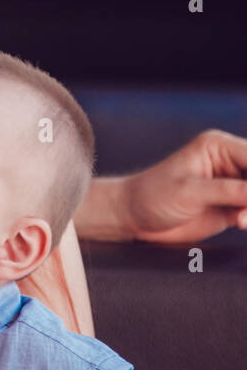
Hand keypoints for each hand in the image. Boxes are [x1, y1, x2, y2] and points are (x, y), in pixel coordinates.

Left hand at [123, 130, 246, 243]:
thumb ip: (231, 191)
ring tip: (241, 219)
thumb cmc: (152, 195)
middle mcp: (229, 162)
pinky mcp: (233, 207)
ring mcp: (233, 185)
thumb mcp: (192, 191)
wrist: (133, 217)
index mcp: (218, 146)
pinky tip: (241, 223)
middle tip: (244, 210)